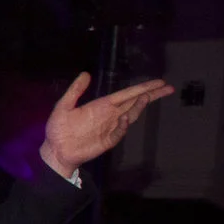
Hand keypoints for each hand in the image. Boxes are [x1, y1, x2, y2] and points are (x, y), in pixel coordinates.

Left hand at [39, 74, 174, 176]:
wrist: (55, 150)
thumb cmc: (59, 128)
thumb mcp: (64, 105)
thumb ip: (75, 90)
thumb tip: (86, 74)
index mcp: (102, 105)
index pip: (127, 94)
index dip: (142, 88)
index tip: (159, 82)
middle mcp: (110, 115)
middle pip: (135, 102)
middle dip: (151, 95)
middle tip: (168, 88)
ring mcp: (110, 128)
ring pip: (130, 115)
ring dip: (139, 106)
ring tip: (147, 97)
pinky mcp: (107, 141)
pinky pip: (119, 132)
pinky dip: (124, 125)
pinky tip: (126, 117)